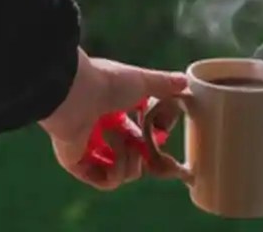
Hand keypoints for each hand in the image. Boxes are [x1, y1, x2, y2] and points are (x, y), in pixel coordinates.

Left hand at [39, 48, 187, 189]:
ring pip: (121, 172)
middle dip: (144, 155)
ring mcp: (87, 148)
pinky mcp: (76, 163)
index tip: (161, 136)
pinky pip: (104, 181)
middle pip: (131, 157)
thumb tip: (186, 82)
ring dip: (130, 161)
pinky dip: (115, 174)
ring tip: (124, 145)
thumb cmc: (108, 82)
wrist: (76, 92)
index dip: (152, 140)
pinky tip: (114, 158)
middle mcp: (99, 131)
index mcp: (112, 112)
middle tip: (145, 148)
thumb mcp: (143, 81)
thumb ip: (164, 84)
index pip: (136, 135)